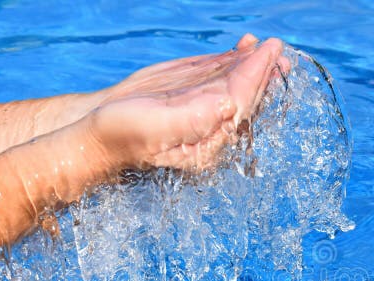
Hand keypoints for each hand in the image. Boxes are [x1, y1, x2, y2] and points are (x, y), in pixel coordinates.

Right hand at [88, 36, 287, 170]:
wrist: (95, 132)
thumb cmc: (121, 134)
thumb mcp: (156, 127)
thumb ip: (195, 118)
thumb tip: (229, 104)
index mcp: (209, 142)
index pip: (240, 105)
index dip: (256, 77)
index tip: (270, 54)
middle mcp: (212, 128)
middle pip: (247, 97)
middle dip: (265, 72)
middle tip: (279, 48)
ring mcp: (203, 109)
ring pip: (237, 85)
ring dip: (255, 65)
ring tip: (271, 46)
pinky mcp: (190, 95)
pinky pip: (219, 77)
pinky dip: (235, 60)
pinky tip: (246, 46)